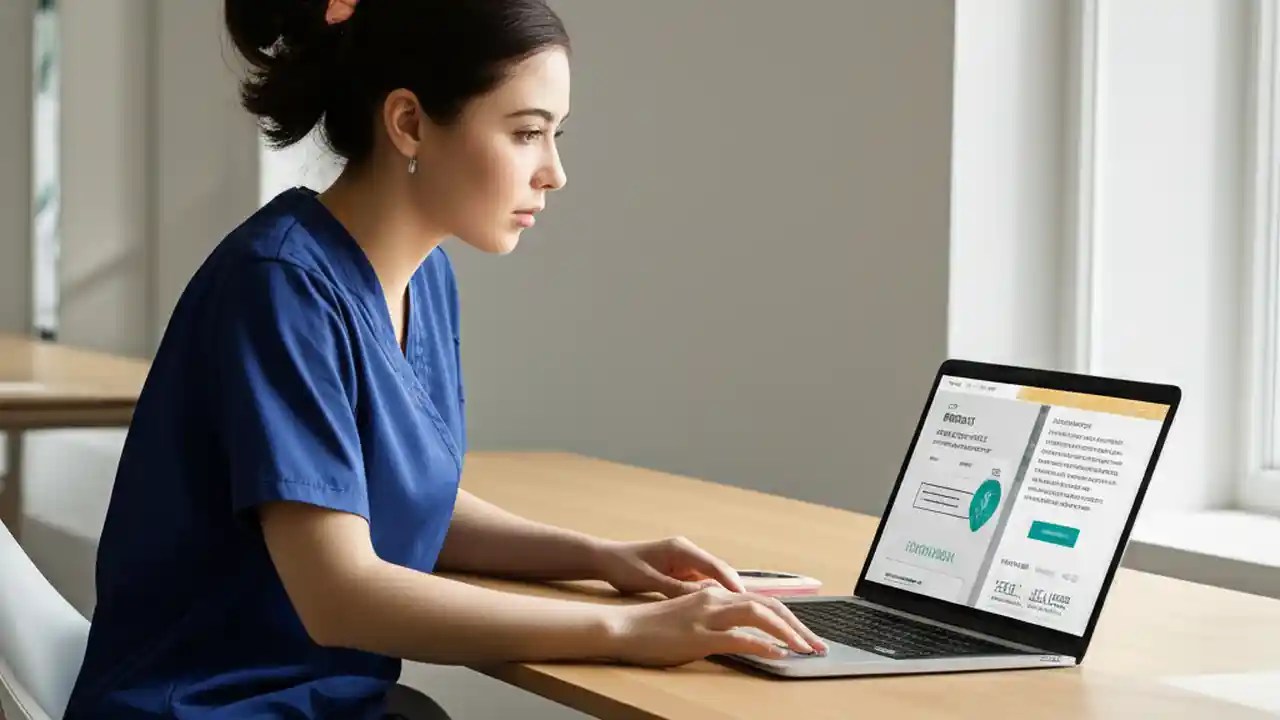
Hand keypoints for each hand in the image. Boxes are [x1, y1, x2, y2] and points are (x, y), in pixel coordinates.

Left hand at [594, 536, 745, 597]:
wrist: (605, 558)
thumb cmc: (624, 568)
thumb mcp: (650, 581)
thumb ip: (678, 588)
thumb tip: (708, 597)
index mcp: (681, 550)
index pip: (714, 566)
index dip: (732, 583)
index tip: (747, 599)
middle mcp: (686, 551)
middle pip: (718, 570)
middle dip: (734, 588)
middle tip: (752, 608)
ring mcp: (684, 560)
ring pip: (712, 577)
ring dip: (725, 592)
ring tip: (741, 612)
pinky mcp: (680, 569)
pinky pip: (701, 581)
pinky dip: (711, 594)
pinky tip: (719, 609)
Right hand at [603, 585, 828, 666]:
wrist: (625, 626)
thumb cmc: (656, 624)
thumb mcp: (692, 614)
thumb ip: (717, 616)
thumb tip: (743, 627)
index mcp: (715, 592)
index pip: (763, 602)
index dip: (789, 618)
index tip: (807, 634)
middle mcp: (715, 598)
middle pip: (769, 606)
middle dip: (798, 626)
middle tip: (818, 645)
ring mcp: (708, 616)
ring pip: (760, 617)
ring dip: (788, 634)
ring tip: (806, 649)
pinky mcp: (699, 636)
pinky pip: (739, 638)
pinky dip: (763, 646)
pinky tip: (778, 655)